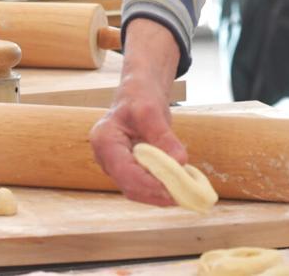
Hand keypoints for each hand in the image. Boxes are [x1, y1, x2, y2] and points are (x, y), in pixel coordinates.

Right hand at [90, 20, 186, 206]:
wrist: (138, 92)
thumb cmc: (139, 96)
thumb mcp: (151, 111)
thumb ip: (163, 136)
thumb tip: (180, 162)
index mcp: (104, 140)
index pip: (124, 171)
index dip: (147, 184)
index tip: (171, 190)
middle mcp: (105, 157)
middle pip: (129, 186)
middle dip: (155, 193)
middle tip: (182, 195)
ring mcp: (115, 165)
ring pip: (136, 189)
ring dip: (159, 195)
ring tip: (184, 193)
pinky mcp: (128, 169)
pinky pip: (142, 184)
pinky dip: (159, 188)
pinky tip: (178, 187)